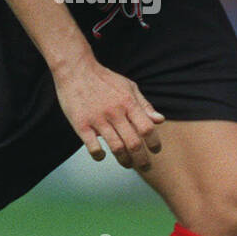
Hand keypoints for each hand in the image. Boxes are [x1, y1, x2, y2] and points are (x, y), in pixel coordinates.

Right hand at [52, 55, 163, 169]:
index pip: (147, 128)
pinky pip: (93, 147)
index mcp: (128, 103)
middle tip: (145, 166)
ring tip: (127, 164)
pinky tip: (102, 155)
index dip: (155, 143)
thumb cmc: (104, 79)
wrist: (76, 69)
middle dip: (142, 159)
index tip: (156, 150)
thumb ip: (144, 105)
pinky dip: (99, 156)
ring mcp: (98, 119)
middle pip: (134, 143)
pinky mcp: (81, 124)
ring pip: (116, 148)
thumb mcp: (129, 87)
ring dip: (124, 161)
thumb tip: (160, 120)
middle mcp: (115, 112)